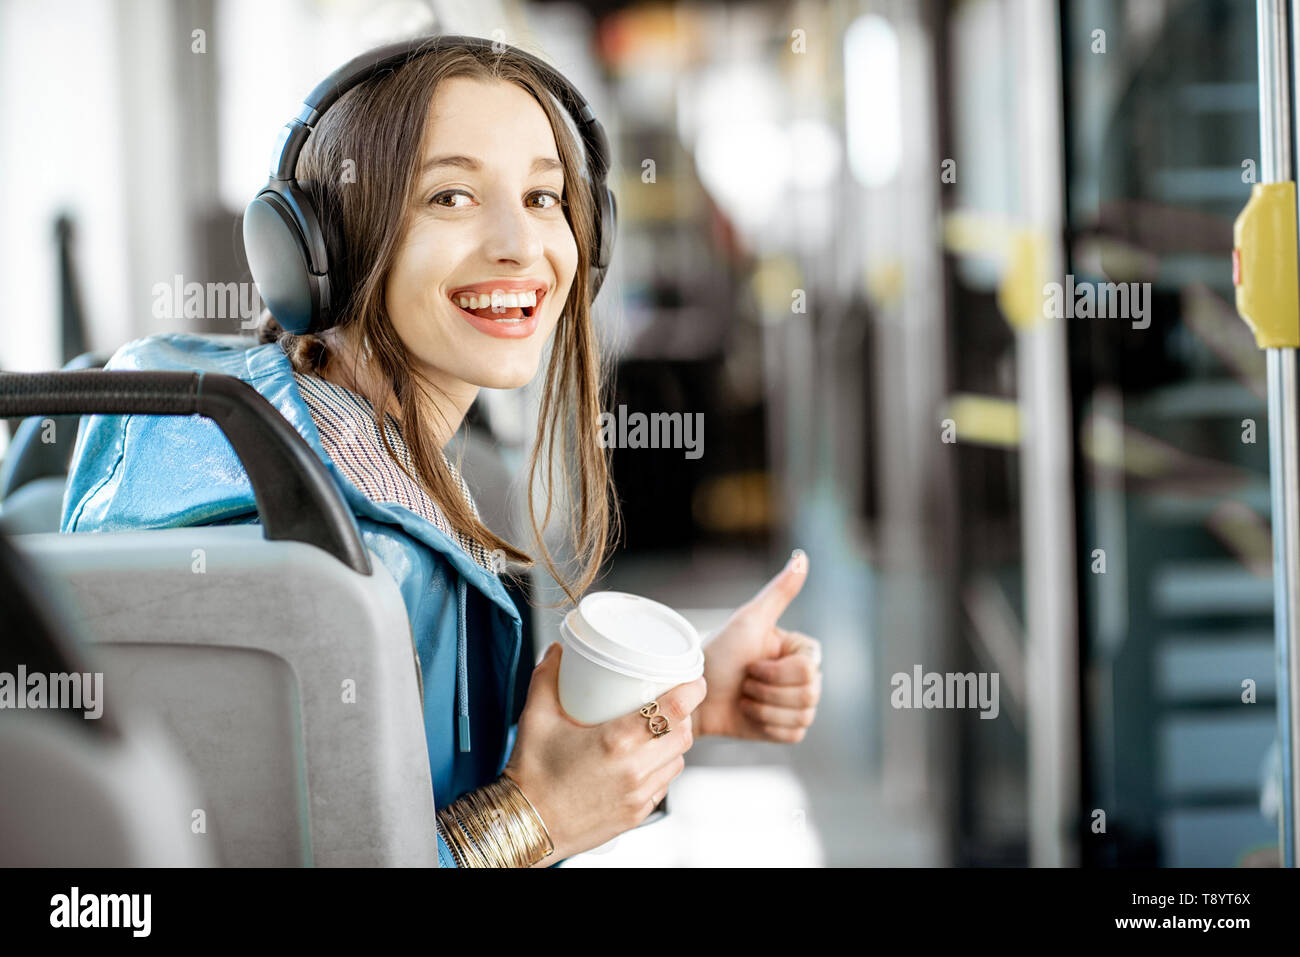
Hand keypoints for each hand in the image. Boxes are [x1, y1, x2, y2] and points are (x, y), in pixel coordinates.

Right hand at [504, 643, 705, 862]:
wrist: (525, 826)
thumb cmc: (531, 775)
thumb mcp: (536, 717)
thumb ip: (547, 677)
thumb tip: (558, 651)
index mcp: (617, 741)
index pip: (675, 710)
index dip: (692, 691)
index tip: (694, 680)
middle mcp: (635, 770)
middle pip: (683, 734)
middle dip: (683, 715)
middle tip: (671, 701)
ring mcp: (638, 796)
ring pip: (677, 761)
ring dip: (674, 742)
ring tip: (659, 729)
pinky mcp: (636, 815)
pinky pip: (663, 786)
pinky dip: (662, 769)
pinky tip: (645, 760)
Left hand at [694, 549, 822, 741]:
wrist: (694, 695)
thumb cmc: (719, 653)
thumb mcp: (749, 619)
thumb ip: (779, 590)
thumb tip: (802, 556)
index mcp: (800, 650)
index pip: (809, 669)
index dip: (776, 672)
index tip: (751, 663)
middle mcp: (804, 676)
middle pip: (809, 694)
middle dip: (767, 690)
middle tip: (744, 681)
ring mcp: (796, 704)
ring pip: (803, 716)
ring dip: (764, 708)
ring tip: (744, 696)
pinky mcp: (787, 728)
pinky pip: (792, 734)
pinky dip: (766, 726)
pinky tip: (748, 714)